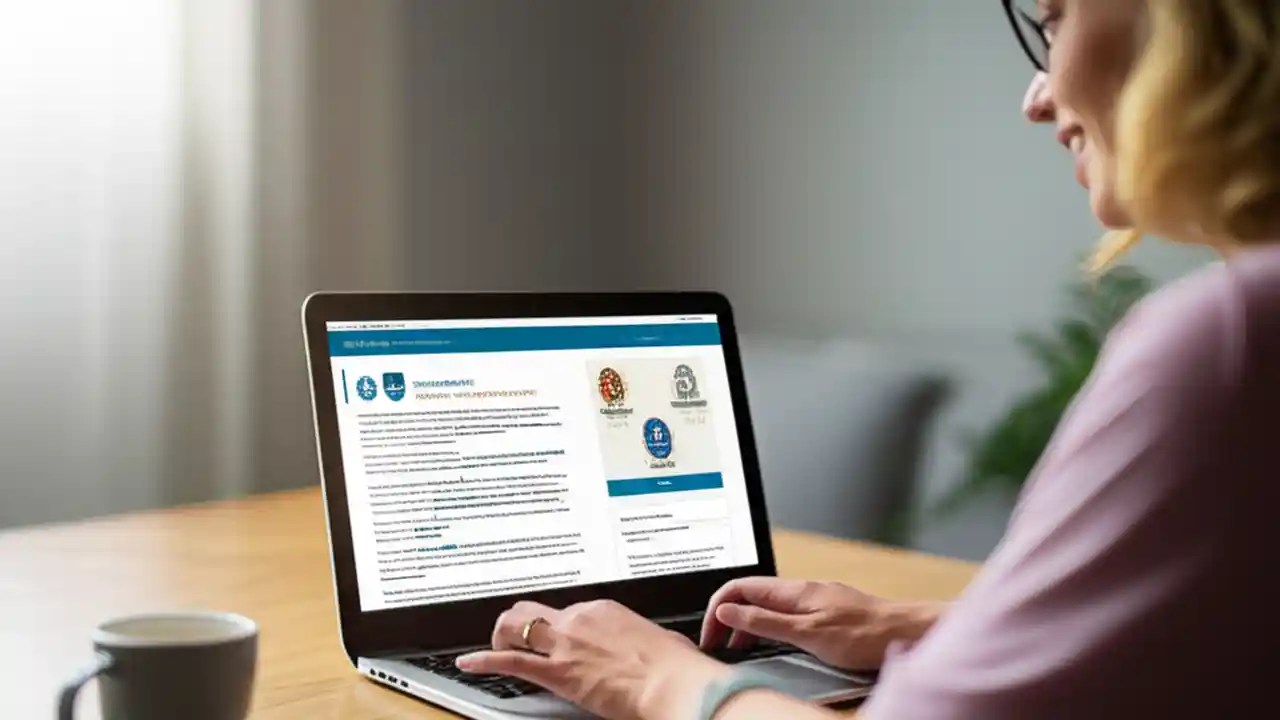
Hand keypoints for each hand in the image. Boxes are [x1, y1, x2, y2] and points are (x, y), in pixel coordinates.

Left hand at [458, 599, 728, 719]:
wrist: (672, 684)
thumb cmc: (672, 667)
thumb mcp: (657, 640)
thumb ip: (640, 639)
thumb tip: (648, 646)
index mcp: (602, 610)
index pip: (564, 612)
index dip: (555, 627)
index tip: (556, 638)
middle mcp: (578, 620)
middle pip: (532, 611)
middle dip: (518, 623)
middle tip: (514, 637)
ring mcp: (564, 644)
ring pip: (516, 627)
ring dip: (500, 636)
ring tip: (493, 646)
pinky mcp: (556, 673)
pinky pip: (509, 662)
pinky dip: (483, 661)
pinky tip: (469, 663)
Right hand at [700, 577, 943, 670]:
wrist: (904, 631)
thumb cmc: (863, 633)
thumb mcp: (806, 632)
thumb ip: (764, 622)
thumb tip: (728, 611)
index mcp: (791, 591)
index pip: (738, 588)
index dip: (716, 609)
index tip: (709, 635)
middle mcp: (800, 590)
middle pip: (749, 596)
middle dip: (726, 618)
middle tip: (717, 646)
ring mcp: (813, 599)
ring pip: (767, 606)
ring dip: (746, 625)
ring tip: (737, 650)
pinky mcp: (824, 610)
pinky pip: (784, 613)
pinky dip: (767, 627)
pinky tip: (772, 643)